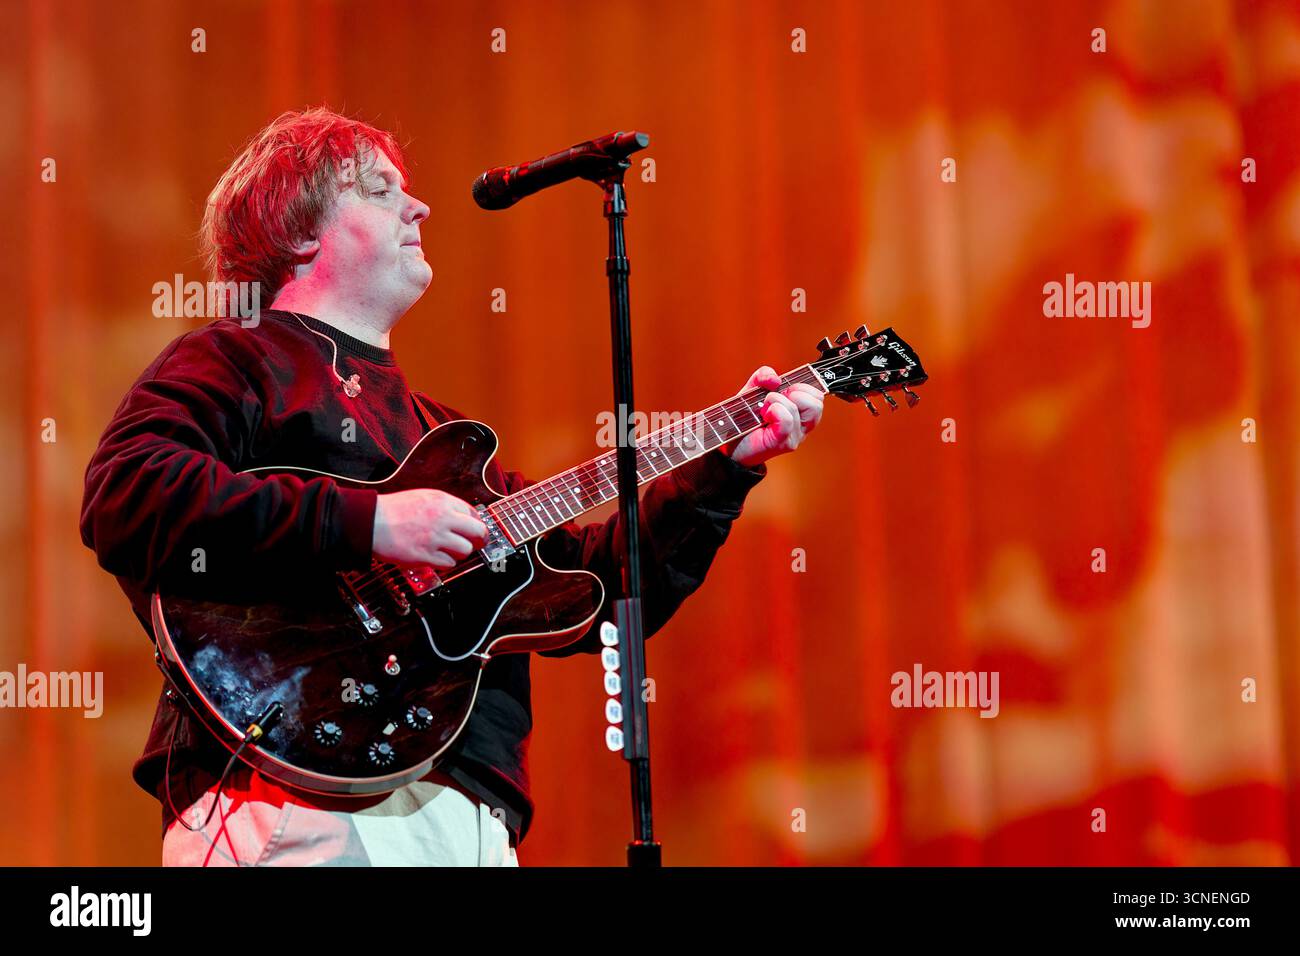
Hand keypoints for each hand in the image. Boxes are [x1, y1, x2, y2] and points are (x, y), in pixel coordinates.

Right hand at [372, 489, 487, 567]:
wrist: (371, 522)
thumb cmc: (394, 510)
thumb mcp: (423, 497)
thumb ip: (445, 506)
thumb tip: (466, 518)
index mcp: (443, 501)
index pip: (473, 514)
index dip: (476, 524)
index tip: (476, 531)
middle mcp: (442, 518)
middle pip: (478, 532)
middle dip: (479, 540)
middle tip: (477, 544)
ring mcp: (435, 538)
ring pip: (465, 550)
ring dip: (460, 552)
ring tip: (449, 550)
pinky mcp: (425, 556)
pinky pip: (449, 563)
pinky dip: (445, 562)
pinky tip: (436, 557)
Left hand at [720, 366, 823, 468]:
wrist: (730, 442)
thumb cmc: (744, 418)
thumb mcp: (753, 389)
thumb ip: (764, 376)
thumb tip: (775, 379)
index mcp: (802, 414)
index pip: (817, 396)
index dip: (801, 386)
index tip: (783, 391)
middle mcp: (802, 427)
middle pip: (816, 403)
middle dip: (794, 392)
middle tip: (775, 400)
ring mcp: (794, 436)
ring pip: (797, 408)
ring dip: (777, 400)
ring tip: (764, 409)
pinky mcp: (783, 443)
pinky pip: (786, 419)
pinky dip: (773, 411)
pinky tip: (764, 416)